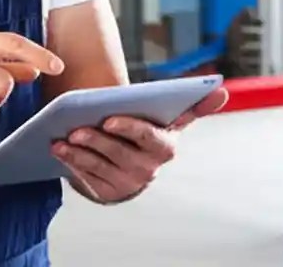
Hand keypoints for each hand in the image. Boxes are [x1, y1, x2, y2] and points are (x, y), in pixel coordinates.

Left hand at [51, 87, 228, 203]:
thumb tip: (223, 91)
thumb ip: (194, 105)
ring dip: (80, 152)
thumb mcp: (169, 117)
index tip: (110, 118)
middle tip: (78, 126)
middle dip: (98, 140)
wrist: (130, 160)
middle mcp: (150, 168)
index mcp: (166, 146)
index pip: (150, 137)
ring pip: (101, 166)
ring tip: (62, 137)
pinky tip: (58, 148)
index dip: (130, 128)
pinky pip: (86, 178)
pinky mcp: (108, 192)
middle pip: (120, 153)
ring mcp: (128, 183)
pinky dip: (71, 162)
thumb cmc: (148, 130)